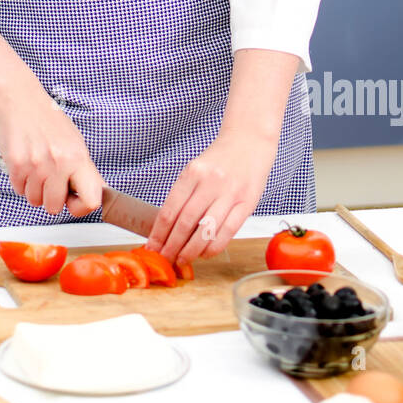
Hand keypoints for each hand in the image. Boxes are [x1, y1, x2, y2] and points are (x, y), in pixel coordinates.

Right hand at [0, 96, 103, 217]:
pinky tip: (25, 163)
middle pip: (54, 207)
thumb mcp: (76, 143)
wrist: (22, 102)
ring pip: (34, 200)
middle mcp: (59, 163)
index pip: (91, 201)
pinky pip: (19, 189)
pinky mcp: (17, 165)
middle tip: (50, 180)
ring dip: (34, 189)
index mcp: (78, 158)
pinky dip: (21, 181)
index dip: (81, 207)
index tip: (73, 200)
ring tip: (36, 167)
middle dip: (51, 198)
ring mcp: (36, 165)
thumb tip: (98, 194)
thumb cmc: (49, 121)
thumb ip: (85, 170)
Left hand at [144, 132, 277, 264]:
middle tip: (164, 258)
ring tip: (182, 260)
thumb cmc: (220, 159)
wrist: (249, 142)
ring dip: (191, 251)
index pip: (169, 210)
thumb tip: (166, 227)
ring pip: (205, 231)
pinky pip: (227, 232)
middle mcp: (210, 183)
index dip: (159, 233)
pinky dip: (213, 248)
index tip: (152, 247)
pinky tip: (204, 253)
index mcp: (192, 173)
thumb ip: (184, 194)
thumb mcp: (195, 169)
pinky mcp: (247, 204)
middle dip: (172, 246)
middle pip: (185, 223)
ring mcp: (230, 194)